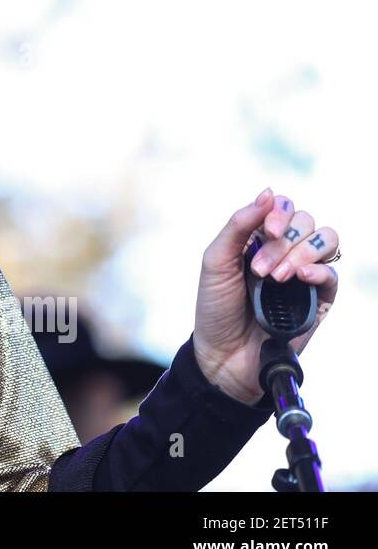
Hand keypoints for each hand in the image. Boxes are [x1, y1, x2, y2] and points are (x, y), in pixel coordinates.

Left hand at [193, 187, 339, 404]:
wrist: (224, 354)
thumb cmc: (216, 307)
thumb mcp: (215, 262)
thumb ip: (238, 226)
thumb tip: (267, 193)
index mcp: (258, 238)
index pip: (283, 207)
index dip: (279, 212)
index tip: (267, 231)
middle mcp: (285, 251)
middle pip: (306, 221)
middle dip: (283, 241)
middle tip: (259, 269)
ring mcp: (303, 274)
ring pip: (326, 240)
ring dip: (301, 253)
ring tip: (275, 278)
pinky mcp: (319, 299)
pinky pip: (333, 274)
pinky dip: (319, 270)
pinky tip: (300, 278)